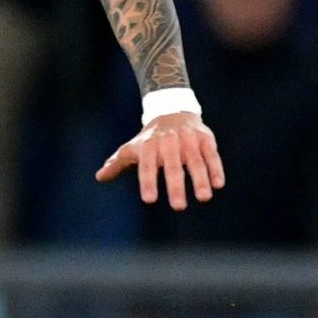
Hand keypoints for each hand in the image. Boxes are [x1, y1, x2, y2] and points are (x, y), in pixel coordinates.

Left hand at [95, 109, 223, 209]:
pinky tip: (218, 184)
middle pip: (173, 166)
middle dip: (176, 186)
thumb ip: (117, 162)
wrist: (173, 110)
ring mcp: (189, 140)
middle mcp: (170, 142)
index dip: (148, 182)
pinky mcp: (205, 139)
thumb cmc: (150, 138)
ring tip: (204, 197)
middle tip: (178, 207)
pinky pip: (212, 155)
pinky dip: (215, 169)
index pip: (147, 166)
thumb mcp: (133, 147)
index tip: (149, 200)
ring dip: (201, 180)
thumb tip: (99, 177)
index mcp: (150, 146)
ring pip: (196, 161)